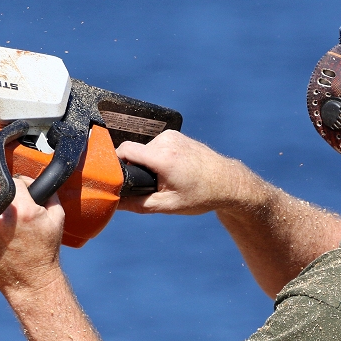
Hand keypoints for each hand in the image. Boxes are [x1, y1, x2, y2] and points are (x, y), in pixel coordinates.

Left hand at [0, 177, 64, 294]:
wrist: (31, 283)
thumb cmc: (45, 252)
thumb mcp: (57, 220)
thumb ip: (49, 195)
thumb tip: (40, 181)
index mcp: (21, 209)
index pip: (15, 182)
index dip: (22, 187)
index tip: (23, 195)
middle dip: (5, 202)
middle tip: (14, 217)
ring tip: (4, 231)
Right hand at [116, 130, 245, 214]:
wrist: (227, 183)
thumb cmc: (200, 195)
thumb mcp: (167, 205)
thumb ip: (137, 204)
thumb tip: (113, 203)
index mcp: (163, 157)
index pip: (125, 150)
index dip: (115, 163)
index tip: (115, 177)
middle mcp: (166, 141)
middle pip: (134, 152)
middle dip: (136, 169)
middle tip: (151, 187)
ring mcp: (172, 136)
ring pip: (145, 149)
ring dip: (148, 164)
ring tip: (165, 179)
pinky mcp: (176, 135)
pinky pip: (156, 146)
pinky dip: (157, 158)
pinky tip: (172, 170)